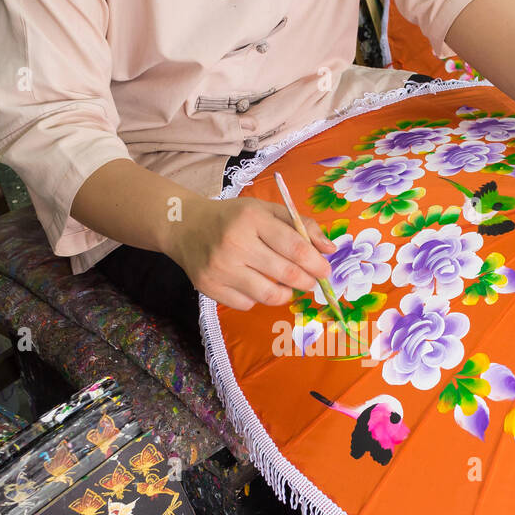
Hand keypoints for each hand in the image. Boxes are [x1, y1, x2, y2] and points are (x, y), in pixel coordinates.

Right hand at [166, 197, 334, 310]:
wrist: (184, 226)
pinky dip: (258, 298)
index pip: (294, 247)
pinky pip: (247, 304)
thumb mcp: (267, 210)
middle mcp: (234, 243)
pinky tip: (255, 284)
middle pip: (285, 274)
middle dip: (306, 281)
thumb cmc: (234, 218)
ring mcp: (220, 268)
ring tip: (286, 286)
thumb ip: (301, 225)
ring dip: (285, 294)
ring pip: (268, 295)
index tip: (325, 270)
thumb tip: (329, 249)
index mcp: (251, 219)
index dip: (316, 263)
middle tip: (311, 281)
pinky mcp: (209, 287)